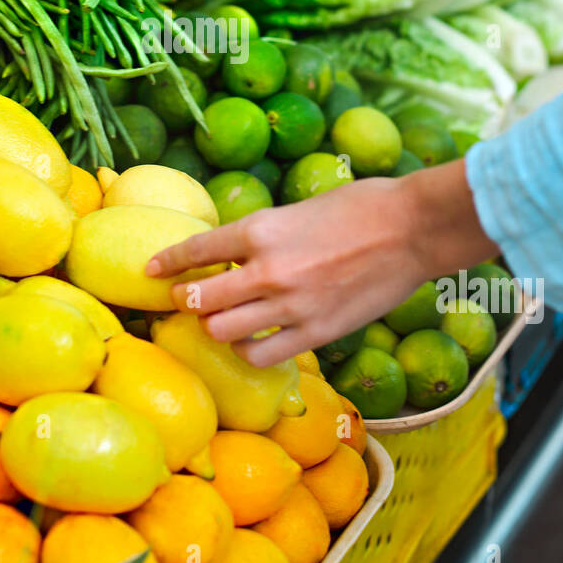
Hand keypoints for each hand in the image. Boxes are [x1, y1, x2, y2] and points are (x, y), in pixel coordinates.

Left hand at [146, 160, 496, 366]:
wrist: (411, 229)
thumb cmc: (361, 207)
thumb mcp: (298, 210)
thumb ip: (265, 235)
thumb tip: (239, 255)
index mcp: (260, 229)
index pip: (196, 249)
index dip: (167, 262)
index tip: (151, 269)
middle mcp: (267, 270)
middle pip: (199, 299)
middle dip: (184, 300)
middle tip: (183, 300)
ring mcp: (290, 305)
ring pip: (222, 332)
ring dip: (214, 327)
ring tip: (219, 322)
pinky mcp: (315, 333)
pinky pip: (262, 355)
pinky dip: (249, 350)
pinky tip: (253, 342)